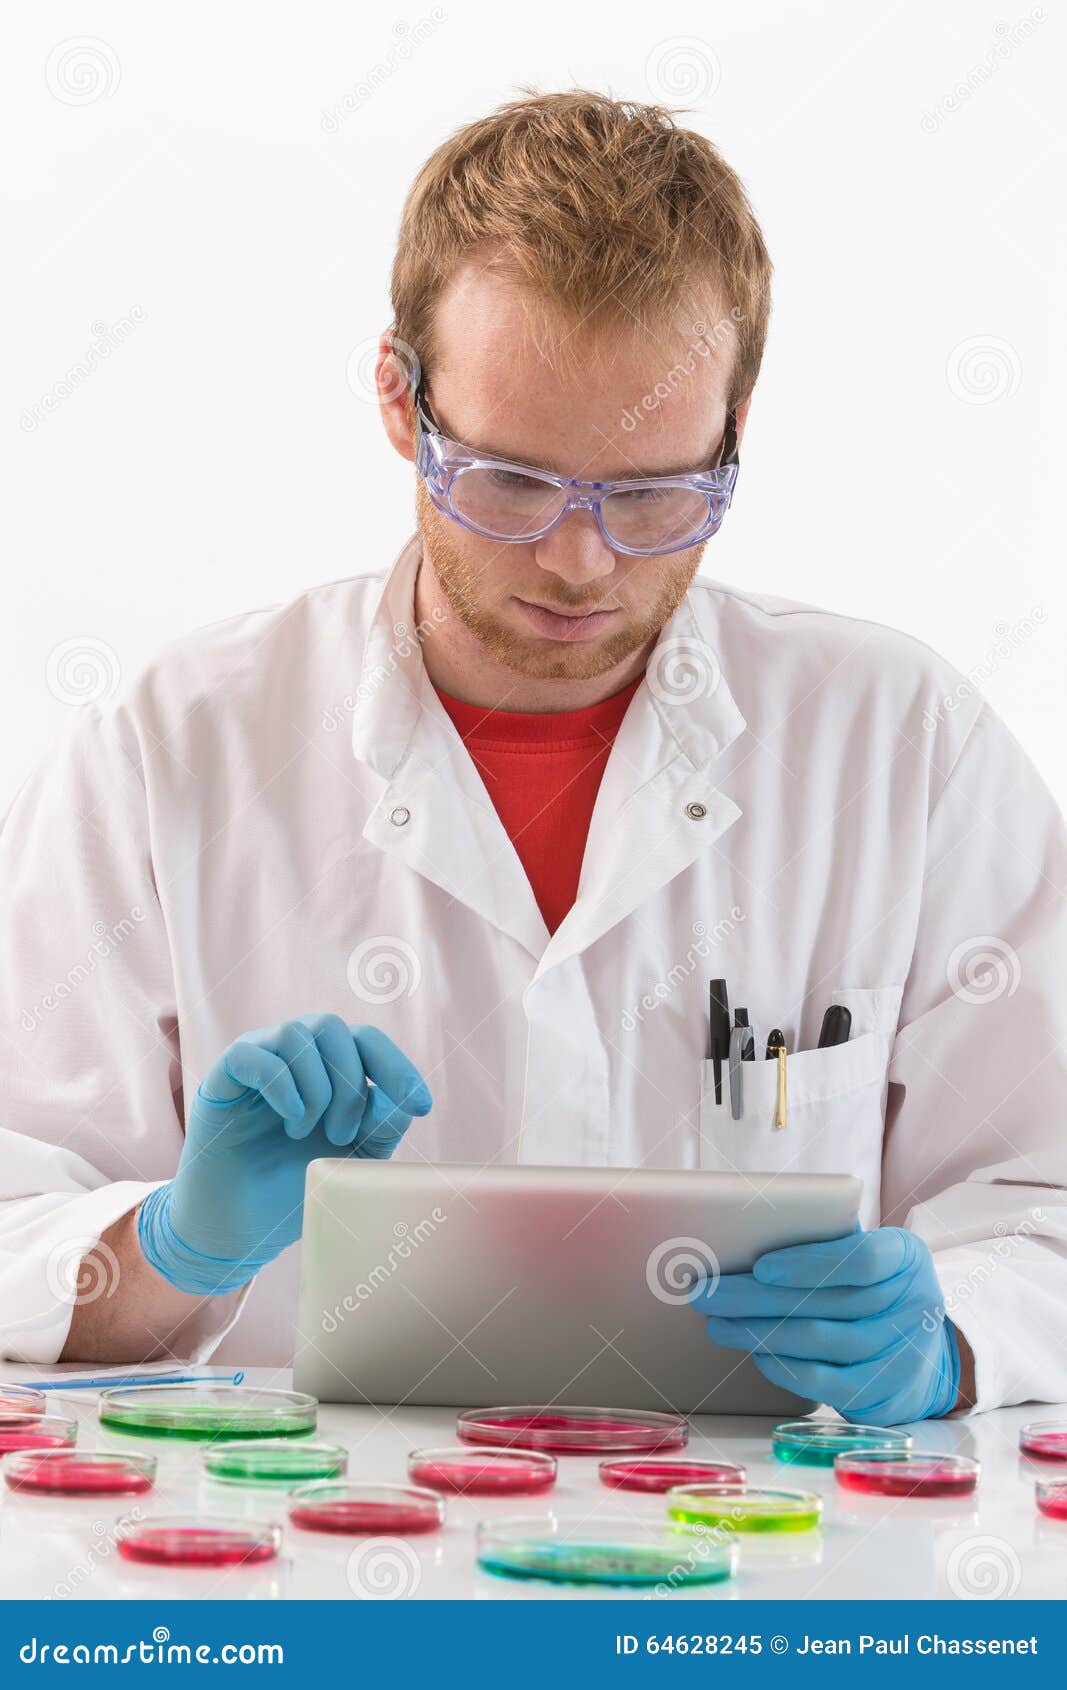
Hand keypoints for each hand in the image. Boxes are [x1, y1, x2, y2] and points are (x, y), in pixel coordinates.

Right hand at [138, 1015, 431, 1293]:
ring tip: (305, 1132)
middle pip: (333, 1028)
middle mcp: (293, 1055)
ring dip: (316, 1088)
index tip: (423, 1106)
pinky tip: (290, 1120)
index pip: (367, 1040)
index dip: (398, 1067)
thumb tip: (406, 1100)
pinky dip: (282, 1084)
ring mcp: (257, 1060)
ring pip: (299, 1033)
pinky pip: (255, 1055)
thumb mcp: (352, 1159)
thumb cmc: (296, 1187)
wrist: (241, 1225)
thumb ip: (381, 1127)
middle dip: (350, 1084)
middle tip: (341, 1135)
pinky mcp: (223, 1078)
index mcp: (328, 1068)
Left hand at [691, 1226, 959, 1424]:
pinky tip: (754, 1351)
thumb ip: (828, 1244)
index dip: (811, 1264)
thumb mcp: (870, 1255)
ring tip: (716, 1322)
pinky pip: (823, 1382)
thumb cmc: (877, 1289)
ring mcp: (902, 1355)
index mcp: (905, 1257)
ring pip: (818, 1342)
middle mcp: (913, 1305)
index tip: (761, 1267)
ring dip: (757, 1332)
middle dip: (755, 1298)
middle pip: (826, 1304)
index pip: (862, 1259)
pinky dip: (782, 1366)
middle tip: (706, 1292)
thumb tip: (746, 1239)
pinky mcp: (883, 1395)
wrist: (925, 1355)